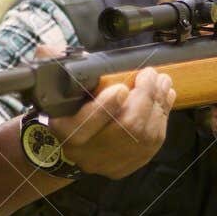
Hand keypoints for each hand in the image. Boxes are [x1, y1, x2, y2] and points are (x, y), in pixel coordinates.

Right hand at [48, 67, 176, 178]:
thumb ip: (53, 66)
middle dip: (144, 97)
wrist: (69, 148)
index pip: (86, 124)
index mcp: (65, 132)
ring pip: (145, 134)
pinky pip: (154, 141)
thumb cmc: (65, 111)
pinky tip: (165, 98)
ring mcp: (112, 161)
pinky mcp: (130, 164)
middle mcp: (89, 152)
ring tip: (162, 82)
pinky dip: (163, 116)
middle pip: (126, 127)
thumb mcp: (51, 89)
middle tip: (152, 74)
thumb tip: (51, 51)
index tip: (122, 88)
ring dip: (159, 103)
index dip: (106, 107)